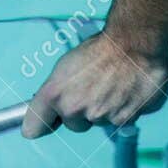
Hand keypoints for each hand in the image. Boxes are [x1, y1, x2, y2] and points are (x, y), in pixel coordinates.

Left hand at [22, 32, 167, 137]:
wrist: (134, 40)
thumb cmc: (100, 47)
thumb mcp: (67, 65)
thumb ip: (57, 91)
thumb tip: (54, 106)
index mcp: (54, 94)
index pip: (33, 127)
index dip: (45, 122)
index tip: (52, 119)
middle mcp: (73, 109)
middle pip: (74, 125)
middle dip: (82, 112)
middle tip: (95, 87)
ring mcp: (98, 117)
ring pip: (99, 121)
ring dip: (106, 109)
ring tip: (116, 83)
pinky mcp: (122, 121)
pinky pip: (121, 120)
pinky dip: (127, 108)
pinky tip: (130, 89)